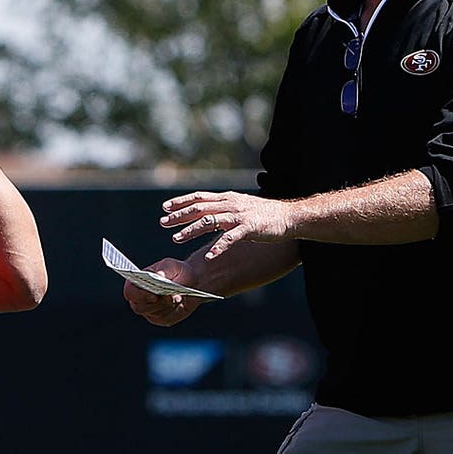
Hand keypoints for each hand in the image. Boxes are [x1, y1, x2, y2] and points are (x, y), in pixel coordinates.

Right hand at [124, 257, 205, 326]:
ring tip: (179, 297)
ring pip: (154, 314)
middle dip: (156, 303)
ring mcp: (150, 310)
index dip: (138, 294)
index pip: (129, 291)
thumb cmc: (178, 271)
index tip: (153, 294)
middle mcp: (140, 298)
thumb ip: (165, 270)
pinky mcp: (161, 318)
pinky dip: (174, 311)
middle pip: (139, 307)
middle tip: (170, 297)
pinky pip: (166, 318)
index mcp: (138, 282)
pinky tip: (180, 303)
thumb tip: (158, 275)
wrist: (192, 281)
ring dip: (167, 305)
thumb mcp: (173, 266)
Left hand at [160, 191, 292, 259]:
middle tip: (163, 223)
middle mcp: (230, 204)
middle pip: (199, 208)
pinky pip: (229, 239)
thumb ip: (225, 210)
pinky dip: (217, 247)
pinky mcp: (248, 229)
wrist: (289, 217)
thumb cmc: (265, 214)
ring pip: (209, 221)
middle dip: (179, 215)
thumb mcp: (241, 207)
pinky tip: (208, 256)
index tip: (165, 207)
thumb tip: (207, 216)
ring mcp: (239, 216)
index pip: (200, 197)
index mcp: (227, 198)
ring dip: (190, 230)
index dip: (181, 201)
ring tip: (176, 239)